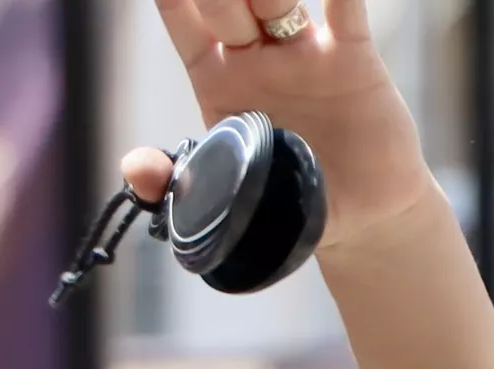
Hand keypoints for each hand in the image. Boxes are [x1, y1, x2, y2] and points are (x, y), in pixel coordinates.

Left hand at [136, 0, 430, 256]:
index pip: (185, 24)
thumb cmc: (286, 205)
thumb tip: (134, 170)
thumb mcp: (227, 201)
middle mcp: (255, 56)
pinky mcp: (351, 58)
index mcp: (217, 80)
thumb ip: (177, 184)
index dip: (175, 2)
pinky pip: (345, 11)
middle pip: (225, 2)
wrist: (359, 221)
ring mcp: (302, 51)